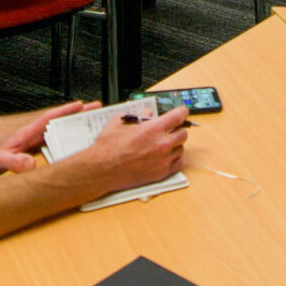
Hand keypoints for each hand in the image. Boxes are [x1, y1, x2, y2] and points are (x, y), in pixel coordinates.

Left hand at [0, 101, 88, 175]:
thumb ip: (13, 162)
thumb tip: (30, 164)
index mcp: (26, 133)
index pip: (49, 118)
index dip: (66, 110)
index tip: (82, 104)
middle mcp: (32, 136)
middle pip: (60, 122)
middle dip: (79, 114)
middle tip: (97, 109)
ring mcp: (33, 144)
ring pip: (60, 133)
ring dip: (75, 128)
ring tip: (94, 125)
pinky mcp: (33, 152)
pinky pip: (55, 145)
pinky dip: (68, 143)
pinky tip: (77, 147)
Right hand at [72, 106, 190, 191]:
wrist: (102, 170)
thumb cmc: (108, 147)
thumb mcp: (119, 122)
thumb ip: (137, 114)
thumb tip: (147, 112)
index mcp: (153, 129)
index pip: (179, 116)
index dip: (181, 112)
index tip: (180, 113)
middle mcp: (162, 144)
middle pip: (184, 133)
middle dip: (176, 129)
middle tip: (168, 130)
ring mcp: (163, 160)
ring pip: (181, 148)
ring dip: (174, 145)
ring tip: (162, 145)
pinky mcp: (162, 173)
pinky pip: (178, 163)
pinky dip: (174, 159)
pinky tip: (164, 157)